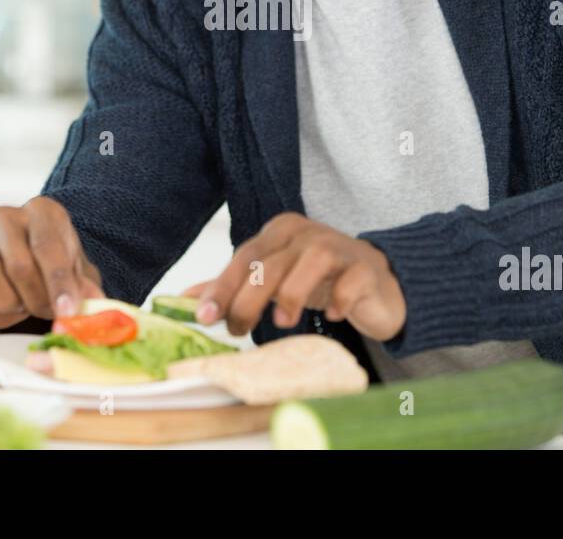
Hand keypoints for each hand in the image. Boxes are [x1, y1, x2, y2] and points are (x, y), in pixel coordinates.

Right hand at [0, 196, 103, 329]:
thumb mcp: (77, 278)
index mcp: (42, 212)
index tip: (67, 310)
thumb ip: (84, 289)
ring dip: (7, 302)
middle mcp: (7, 216)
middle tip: (44, 311)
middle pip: (19, 264)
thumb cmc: (54, 274)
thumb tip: (92, 304)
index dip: (59, 283)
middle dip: (35, 298)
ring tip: (20, 304)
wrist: (23, 283)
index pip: (49, 247)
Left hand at [184, 212, 405, 341]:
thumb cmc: (319, 280)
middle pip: (271, 263)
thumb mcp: (274, 280)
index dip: (221, 287)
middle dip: (248, 300)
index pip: (244, 257)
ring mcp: (339, 247)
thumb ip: (234, 286)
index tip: (204, 316)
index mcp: (280, 231)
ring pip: (309, 264)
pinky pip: (349, 281)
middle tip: (238, 329)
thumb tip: (186, 298)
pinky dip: (338, 299)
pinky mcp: (365, 268)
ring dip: (292, 296)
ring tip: (285, 322)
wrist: (376, 284)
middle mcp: (307, 233)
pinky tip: (332, 315)